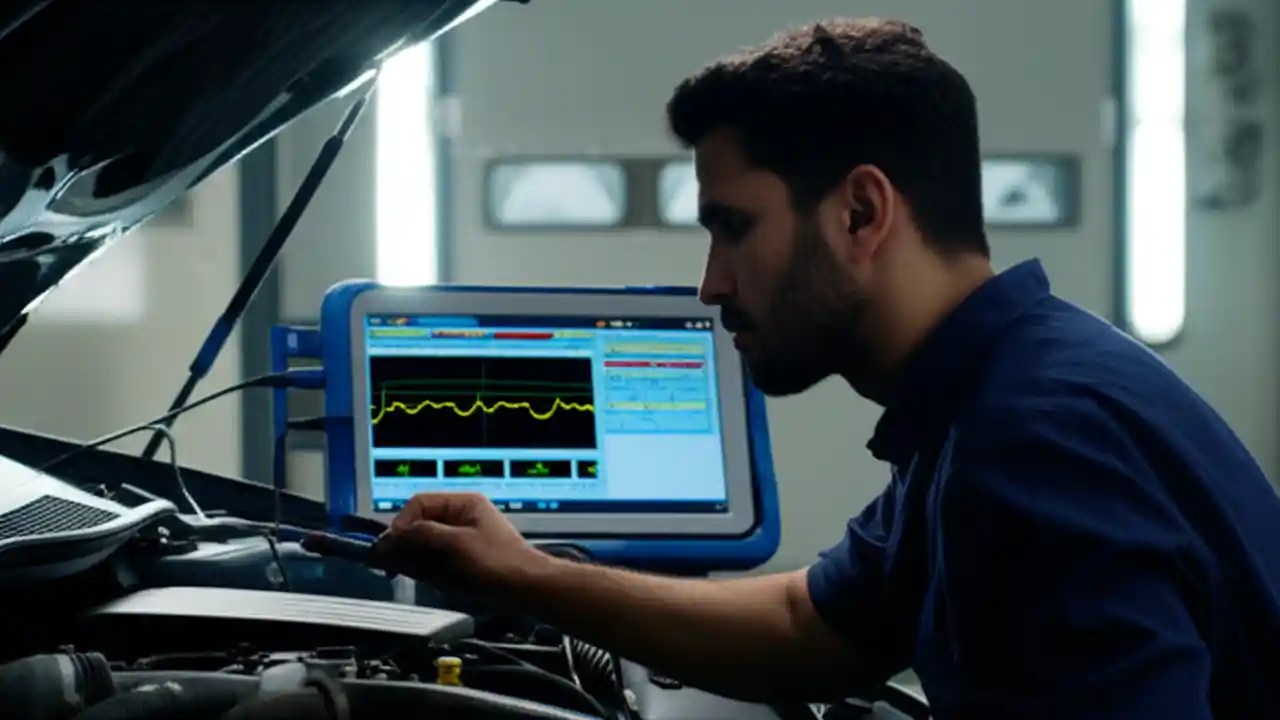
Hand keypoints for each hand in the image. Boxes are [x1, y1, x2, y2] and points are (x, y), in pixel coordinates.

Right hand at [370, 492, 547, 592]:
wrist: (529, 589)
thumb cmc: (497, 563)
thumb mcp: (456, 544)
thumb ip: (422, 536)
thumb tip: (390, 538)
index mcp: (463, 504)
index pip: (419, 505)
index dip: (402, 524)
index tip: (391, 549)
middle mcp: (461, 518)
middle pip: (420, 526)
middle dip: (408, 547)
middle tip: (396, 567)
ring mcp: (462, 540)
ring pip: (425, 548)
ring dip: (419, 562)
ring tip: (426, 576)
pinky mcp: (464, 562)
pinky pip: (437, 563)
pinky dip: (431, 573)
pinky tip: (438, 582)